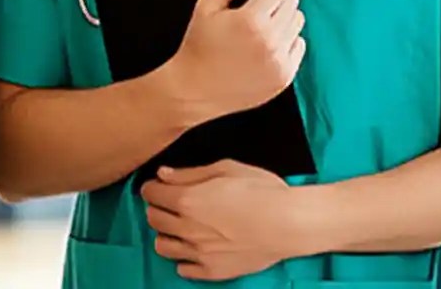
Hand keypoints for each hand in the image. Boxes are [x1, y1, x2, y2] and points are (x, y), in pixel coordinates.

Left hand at [141, 160, 299, 281]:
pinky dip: (184, 258)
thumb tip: (164, 174)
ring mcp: (197, 253)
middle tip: (171, 202)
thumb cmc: (262, 191)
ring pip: (162, 246)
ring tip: (181, 226)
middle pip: (153, 219)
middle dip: (157, 207)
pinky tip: (196, 247)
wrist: (288, 223)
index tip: (159, 185)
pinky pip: (183, 268)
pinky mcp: (211, 271)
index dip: (153, 187)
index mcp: (187, 199)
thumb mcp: (226, 168)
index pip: (151, 194)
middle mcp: (186, 228)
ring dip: (166, 234)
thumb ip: (190, 173)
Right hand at [167, 0, 306, 118]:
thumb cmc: (198, 46)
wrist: (194, 90)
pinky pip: (299, 45)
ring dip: (283, 18)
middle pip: (293, 0)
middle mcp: (269, 41)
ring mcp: (279, 61)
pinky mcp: (284, 76)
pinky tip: (265, 46)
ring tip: (259, 28)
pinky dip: (287, 41)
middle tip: (256, 8)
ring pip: (298, 21)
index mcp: (251, 20)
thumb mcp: (208, 5)